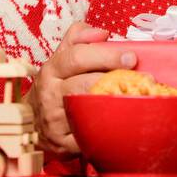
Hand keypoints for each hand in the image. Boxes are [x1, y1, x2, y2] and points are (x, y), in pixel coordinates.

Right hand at [32, 21, 137, 155]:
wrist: (31, 120)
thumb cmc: (54, 84)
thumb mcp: (61, 56)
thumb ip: (79, 37)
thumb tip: (102, 33)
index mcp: (52, 69)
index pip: (77, 57)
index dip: (106, 56)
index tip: (131, 56)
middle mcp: (50, 94)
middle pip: (84, 85)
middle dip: (116, 80)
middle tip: (144, 78)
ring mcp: (55, 121)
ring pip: (87, 113)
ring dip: (116, 105)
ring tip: (140, 98)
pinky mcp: (62, 144)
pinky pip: (89, 137)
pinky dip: (108, 130)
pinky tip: (125, 122)